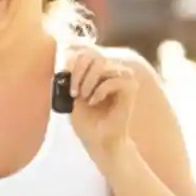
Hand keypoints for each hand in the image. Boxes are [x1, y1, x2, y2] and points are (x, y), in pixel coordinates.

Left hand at [66, 46, 138, 162]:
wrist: (99, 142)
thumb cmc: (86, 121)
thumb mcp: (72, 96)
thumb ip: (70, 77)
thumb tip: (65, 59)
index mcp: (98, 71)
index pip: (86, 52)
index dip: (72, 63)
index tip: (64, 81)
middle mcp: (112, 71)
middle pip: (94, 55)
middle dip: (79, 72)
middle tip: (74, 92)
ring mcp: (123, 79)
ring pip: (104, 65)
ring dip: (88, 81)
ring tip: (84, 97)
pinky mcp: (130, 91)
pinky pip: (114, 80)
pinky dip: (100, 90)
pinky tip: (93, 102)